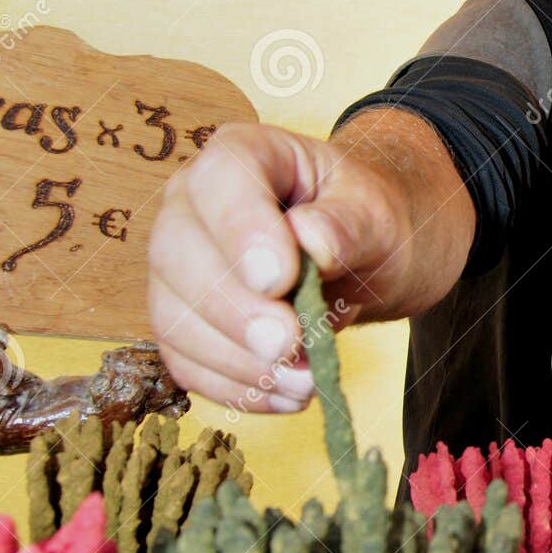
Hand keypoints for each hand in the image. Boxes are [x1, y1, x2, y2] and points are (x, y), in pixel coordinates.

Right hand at [146, 121, 406, 413]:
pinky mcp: (186, 320)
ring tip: (304, 381)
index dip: (240, 231)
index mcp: (245, 155)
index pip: (220, 180)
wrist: (369, 256)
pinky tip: (285, 397)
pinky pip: (186, 361)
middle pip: (177, 253)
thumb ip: (348, 224)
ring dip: (235, 361)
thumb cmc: (370, 221)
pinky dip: (233, 388)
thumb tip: (310, 240)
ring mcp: (180, 264)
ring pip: (173, 317)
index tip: (279, 279)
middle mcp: (194, 204)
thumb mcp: (378, 214)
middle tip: (287, 344)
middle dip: (231, 309)